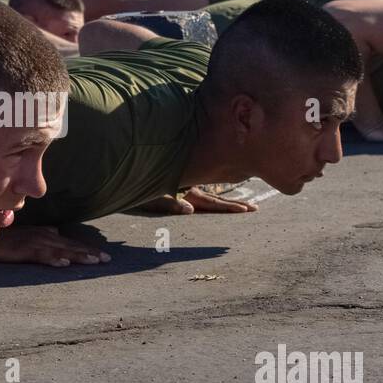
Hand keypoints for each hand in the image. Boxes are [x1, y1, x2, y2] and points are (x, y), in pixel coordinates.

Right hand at [0, 225, 110, 266]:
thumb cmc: (7, 237)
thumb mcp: (28, 234)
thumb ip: (43, 233)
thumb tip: (56, 231)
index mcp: (47, 234)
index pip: (71, 243)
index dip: (87, 249)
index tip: (103, 256)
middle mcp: (44, 237)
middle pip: (71, 246)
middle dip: (89, 253)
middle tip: (107, 260)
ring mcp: (35, 243)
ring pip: (60, 250)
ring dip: (77, 256)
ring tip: (93, 262)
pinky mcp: (24, 250)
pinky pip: (41, 255)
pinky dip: (53, 259)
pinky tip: (63, 265)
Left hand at [133, 187, 256, 213]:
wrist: (128, 171)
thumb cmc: (137, 187)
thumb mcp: (152, 197)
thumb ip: (171, 203)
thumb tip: (191, 211)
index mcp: (186, 192)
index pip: (212, 202)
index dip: (230, 207)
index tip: (247, 210)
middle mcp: (188, 189)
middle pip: (216, 199)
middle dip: (235, 204)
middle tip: (254, 209)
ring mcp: (184, 188)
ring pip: (209, 196)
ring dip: (225, 201)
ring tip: (243, 205)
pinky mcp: (177, 187)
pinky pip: (198, 194)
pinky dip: (210, 198)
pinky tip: (214, 200)